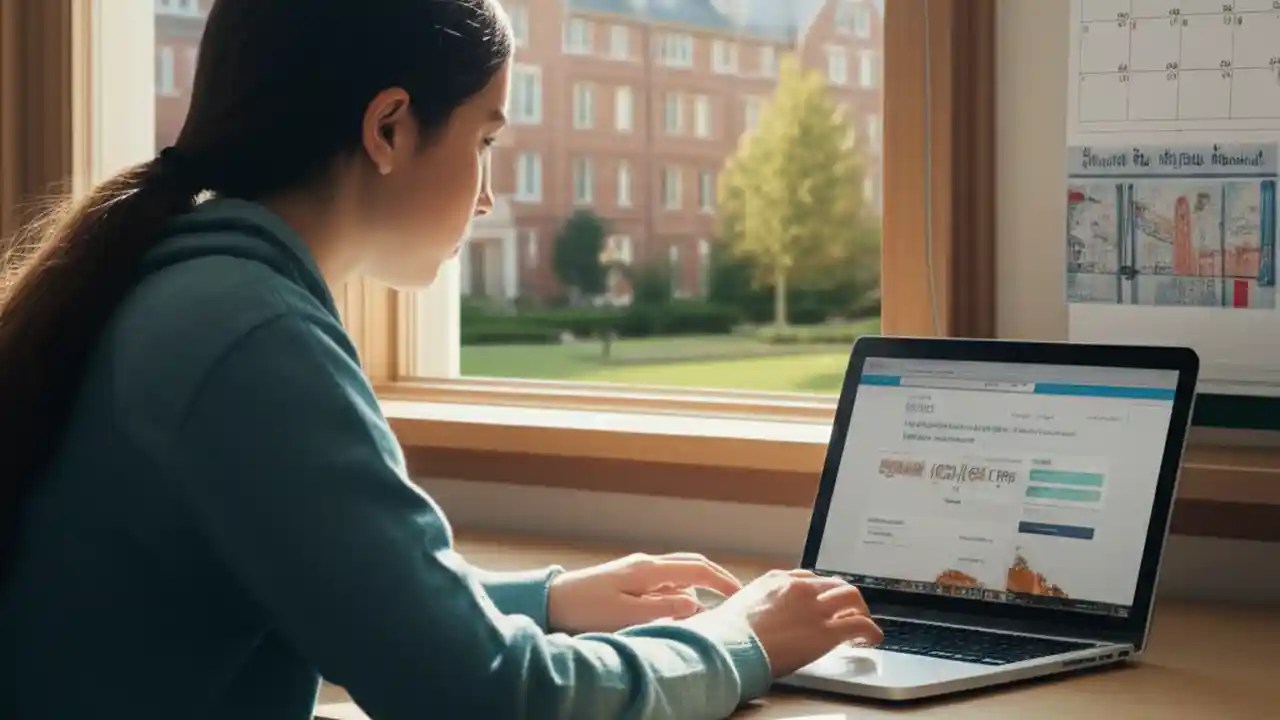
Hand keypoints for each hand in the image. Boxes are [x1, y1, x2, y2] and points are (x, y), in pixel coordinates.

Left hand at [548, 552, 742, 633]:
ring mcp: (637, 568)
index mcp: (649, 569)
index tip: (740, 595)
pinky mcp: (630, 578)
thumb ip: (664, 608)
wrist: (552, 601)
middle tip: (735, 595)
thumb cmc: (586, 610)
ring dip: (699, 583)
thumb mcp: (627, 614)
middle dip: (716, 576)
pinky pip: (665, 579)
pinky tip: (682, 605)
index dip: (722, 581)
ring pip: (679, 571)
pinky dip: (682, 588)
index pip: (697, 569)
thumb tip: (695, 603)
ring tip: (713, 602)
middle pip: (691, 563)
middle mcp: (646, 563)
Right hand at [685, 570, 882, 677]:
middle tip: (847, 609)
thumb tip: (742, 618)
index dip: (817, 590)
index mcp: (775, 580)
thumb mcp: (734, 607)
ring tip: (861, 622)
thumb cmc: (724, 632)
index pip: (806, 578)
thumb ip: (748, 607)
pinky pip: (859, 625)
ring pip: (851, 596)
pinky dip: (870, 631)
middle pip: (832, 583)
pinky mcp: (826, 631)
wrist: (731, 645)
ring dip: (859, 608)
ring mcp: (814, 608)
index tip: (819, 599)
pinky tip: (872, 639)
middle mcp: (799, 588)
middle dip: (843, 596)